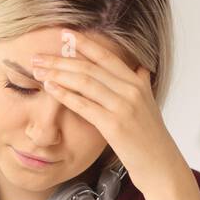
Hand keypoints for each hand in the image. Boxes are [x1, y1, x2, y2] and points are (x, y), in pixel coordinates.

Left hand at [30, 29, 188, 198]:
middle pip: (90, 67)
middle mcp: (131, 90)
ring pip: (84, 82)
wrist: (161, 165)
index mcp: (137, 82)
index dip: (84, 43)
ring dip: (57, 74)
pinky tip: (49, 88)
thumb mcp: (149, 105)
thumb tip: (139, 68)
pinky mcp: (114, 125)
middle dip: (60, 60)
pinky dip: (64, 95)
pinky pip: (84, 105)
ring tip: (38, 70)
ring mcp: (123, 106)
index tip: (64, 34)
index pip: (106, 56)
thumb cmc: (150, 138)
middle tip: (38, 56)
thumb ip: (141, 85)